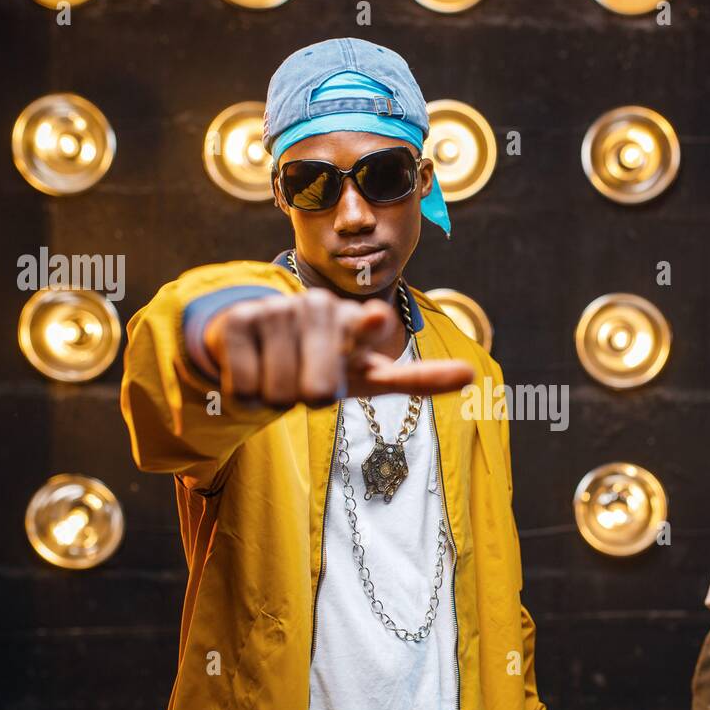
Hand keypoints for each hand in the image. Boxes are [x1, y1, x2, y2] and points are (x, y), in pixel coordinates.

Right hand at [203, 288, 474, 405]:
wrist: (258, 342)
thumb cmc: (324, 361)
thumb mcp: (368, 372)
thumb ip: (417, 376)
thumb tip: (471, 375)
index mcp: (354, 324)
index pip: (367, 326)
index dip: (368, 325)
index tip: (375, 318)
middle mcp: (318, 310)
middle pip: (317, 393)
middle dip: (308, 399)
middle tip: (305, 381)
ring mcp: (278, 310)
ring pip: (279, 394)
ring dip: (275, 397)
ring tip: (278, 372)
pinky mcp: (239, 319)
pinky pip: (245, 385)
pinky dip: (246, 391)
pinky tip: (250, 368)